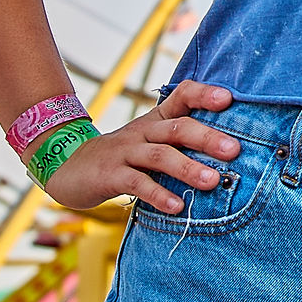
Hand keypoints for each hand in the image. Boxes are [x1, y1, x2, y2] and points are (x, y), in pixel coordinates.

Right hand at [39, 79, 238, 213]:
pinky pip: (137, 183)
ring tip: (212, 181)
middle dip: (207, 138)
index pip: (181, 95)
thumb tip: (228, 152)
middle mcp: (143, 131)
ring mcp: (125, 152)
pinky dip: (158, 194)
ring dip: (188, 168)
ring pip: (160, 155)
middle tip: (234, 150)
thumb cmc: (122, 156)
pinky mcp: (110, 175)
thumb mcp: (149, 141)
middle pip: (177, 128)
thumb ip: (180, 143)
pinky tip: (177, 206)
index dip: (204, 94)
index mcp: (156, 119)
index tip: (228, 99)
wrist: (67, 166)